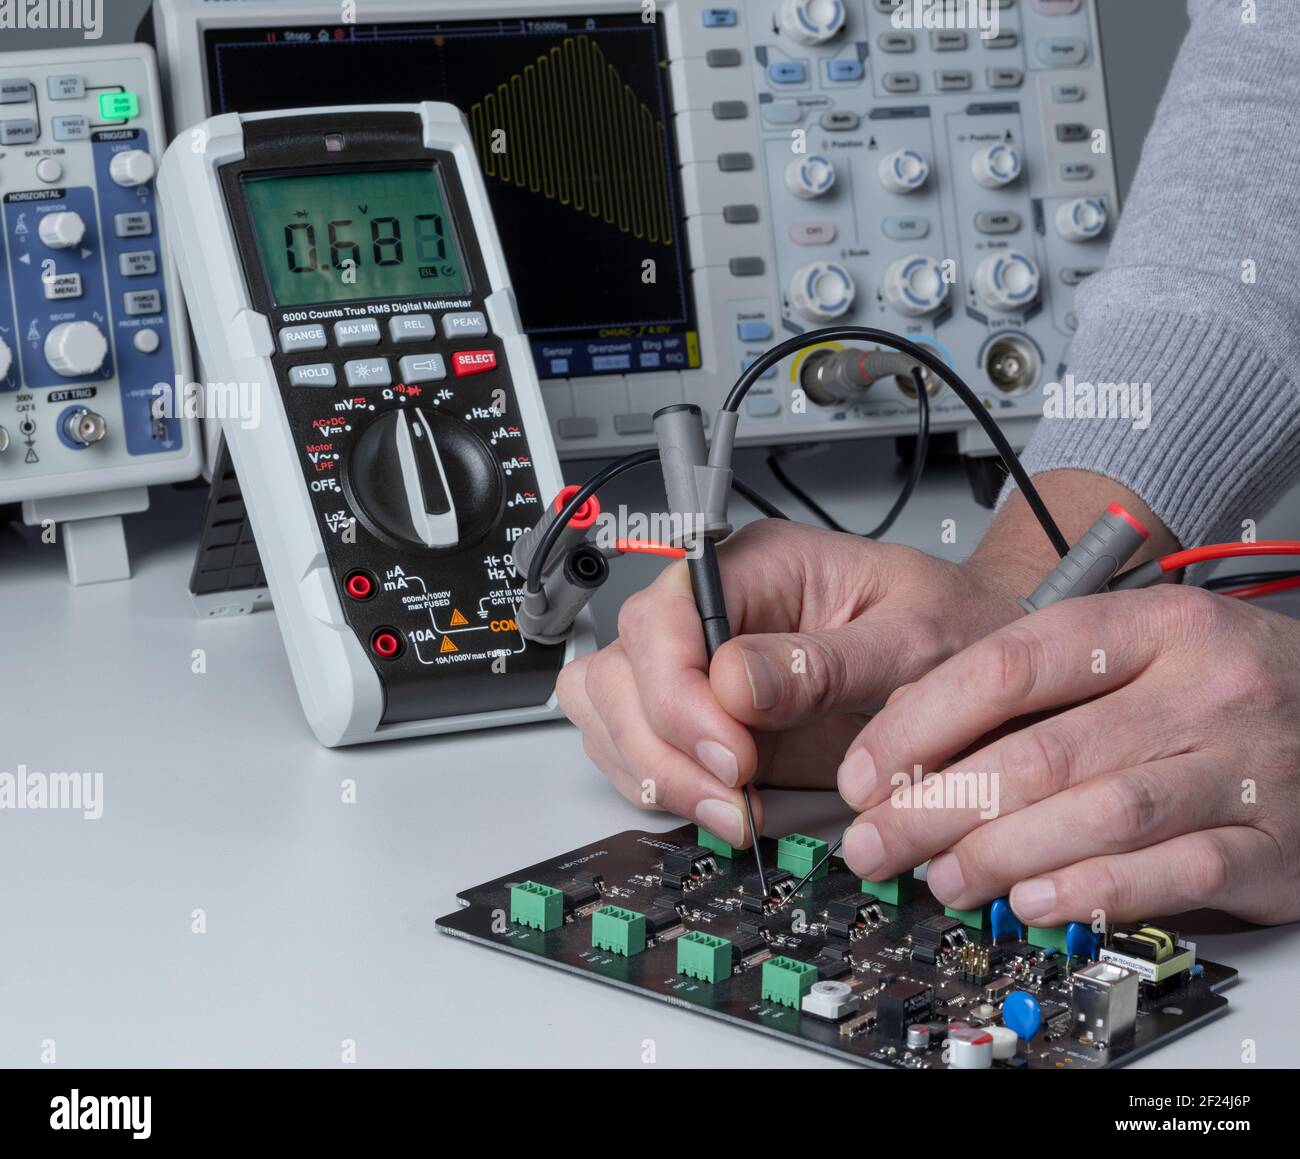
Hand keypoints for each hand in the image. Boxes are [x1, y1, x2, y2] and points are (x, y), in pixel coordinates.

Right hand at [557, 519, 1026, 848]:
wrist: (978, 667)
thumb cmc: (951, 627)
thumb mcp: (914, 636)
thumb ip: (826, 663)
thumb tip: (734, 684)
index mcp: (755, 565)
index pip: (663, 615)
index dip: (677, 691)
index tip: (732, 753)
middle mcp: (713, 613)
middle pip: (621, 670)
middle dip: (663, 747)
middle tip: (734, 797)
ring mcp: (700, 669)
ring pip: (610, 712)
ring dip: (655, 775)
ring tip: (732, 813)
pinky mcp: (703, 721)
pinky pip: (635, 750)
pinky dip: (661, 789)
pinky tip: (722, 808)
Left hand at [838, 585, 1299, 924]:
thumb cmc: (1223, 681)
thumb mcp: (1136, 649)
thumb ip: (1035, 682)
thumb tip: (911, 734)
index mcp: (1154, 626)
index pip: (1011, 665)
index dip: (921, 724)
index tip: (865, 770)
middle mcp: (1201, 690)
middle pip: (1040, 751)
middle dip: (935, 805)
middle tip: (877, 842)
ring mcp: (1244, 768)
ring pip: (1098, 814)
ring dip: (1000, 855)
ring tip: (940, 878)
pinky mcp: (1273, 844)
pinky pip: (1172, 872)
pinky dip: (1093, 891)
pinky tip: (1032, 902)